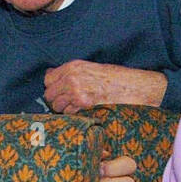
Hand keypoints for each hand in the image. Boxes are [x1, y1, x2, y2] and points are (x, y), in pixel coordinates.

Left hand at [43, 61, 167, 113]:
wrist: (132, 86)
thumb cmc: (114, 78)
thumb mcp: (90, 68)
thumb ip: (71, 73)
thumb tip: (51, 79)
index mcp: (73, 66)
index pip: (48, 79)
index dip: (53, 87)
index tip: (59, 92)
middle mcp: (72, 77)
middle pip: (49, 95)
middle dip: (57, 100)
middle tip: (69, 103)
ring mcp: (76, 91)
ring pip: (57, 106)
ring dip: (65, 109)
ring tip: (78, 107)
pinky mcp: (83, 104)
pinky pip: (69, 113)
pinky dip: (74, 115)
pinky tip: (85, 110)